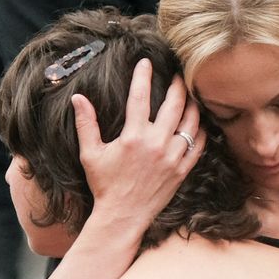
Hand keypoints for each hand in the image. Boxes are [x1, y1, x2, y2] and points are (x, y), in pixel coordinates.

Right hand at [73, 59, 204, 227]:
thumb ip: (86, 124)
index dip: (142, 75)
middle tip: (178, 74)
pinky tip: (198, 122)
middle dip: (177, 84)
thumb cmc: (104, 185)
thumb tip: (77, 97)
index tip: (145, 62)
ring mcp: (172, 157)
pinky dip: (201, 130)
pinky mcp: (182, 170)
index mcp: (133, 137)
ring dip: (192, 105)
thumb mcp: (90, 154)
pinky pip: (199, 145)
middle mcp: (156, 144)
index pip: (140, 96)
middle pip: (174, 104)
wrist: (122, 216)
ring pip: (191, 122)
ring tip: (190, 95)